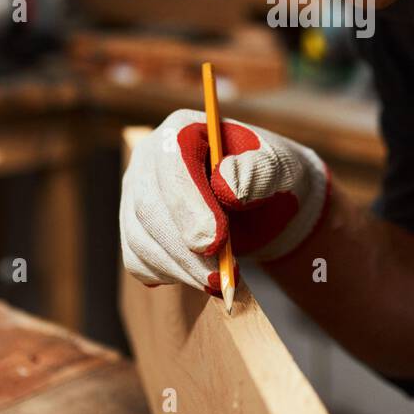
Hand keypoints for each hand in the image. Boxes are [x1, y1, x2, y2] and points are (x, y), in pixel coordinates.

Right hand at [120, 109, 330, 296]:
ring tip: (218, 284)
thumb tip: (227, 186)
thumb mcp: (279, 168)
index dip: (190, 206)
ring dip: (179, 269)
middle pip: (149, 206)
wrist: (263, 203)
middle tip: (218, 278)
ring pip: (140, 238)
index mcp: (181, 130)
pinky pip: (136, 258)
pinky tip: (197, 277)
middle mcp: (149, 158)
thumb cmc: (270, 178)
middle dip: (184, 249)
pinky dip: (167, 275)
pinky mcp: (135, 227)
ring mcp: (136, 193)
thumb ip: (259, 171)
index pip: (173, 165)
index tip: (216, 242)